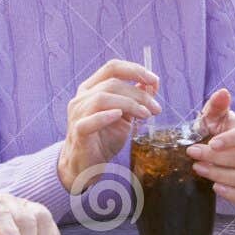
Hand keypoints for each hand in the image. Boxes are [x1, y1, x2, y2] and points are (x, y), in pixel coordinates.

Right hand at [57, 59, 159, 190]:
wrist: (87, 166)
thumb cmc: (105, 138)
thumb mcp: (125, 116)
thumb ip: (135, 99)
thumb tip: (152, 84)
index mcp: (92, 88)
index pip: (113, 68)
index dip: (135, 70)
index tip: (154, 80)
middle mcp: (82, 97)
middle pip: (112, 84)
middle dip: (139, 94)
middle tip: (156, 108)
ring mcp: (77, 114)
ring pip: (102, 98)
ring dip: (129, 104)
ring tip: (146, 115)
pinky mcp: (78, 132)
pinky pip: (89, 121)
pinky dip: (105, 116)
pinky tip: (119, 116)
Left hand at [187, 88, 234, 204]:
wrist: (219, 150)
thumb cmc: (216, 131)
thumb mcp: (213, 116)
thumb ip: (217, 106)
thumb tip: (223, 92)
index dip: (231, 139)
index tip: (212, 142)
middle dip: (216, 157)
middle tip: (194, 154)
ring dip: (220, 174)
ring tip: (198, 169)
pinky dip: (233, 195)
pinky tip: (216, 188)